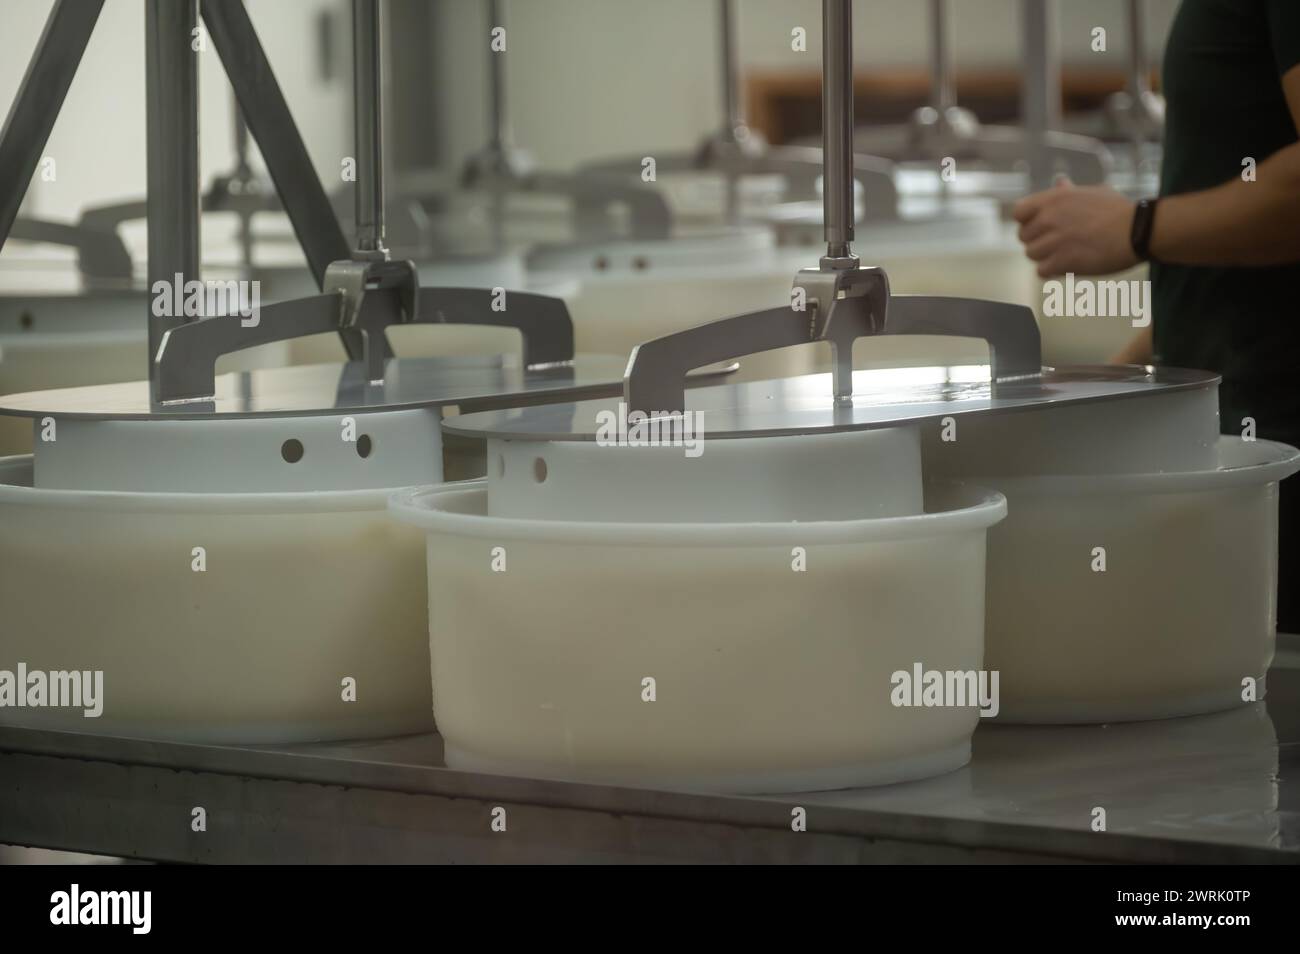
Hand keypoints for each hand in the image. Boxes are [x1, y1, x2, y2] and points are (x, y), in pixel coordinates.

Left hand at [1013, 178, 1139, 277]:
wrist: (1138, 230)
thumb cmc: (1118, 211)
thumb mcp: (1094, 192)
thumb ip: (1070, 191)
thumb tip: (1060, 182)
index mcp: (1054, 199)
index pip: (1019, 212)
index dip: (1027, 221)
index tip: (1041, 226)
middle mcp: (1050, 218)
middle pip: (1024, 236)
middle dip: (1038, 240)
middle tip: (1058, 242)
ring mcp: (1055, 240)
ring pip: (1031, 254)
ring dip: (1045, 256)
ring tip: (1065, 253)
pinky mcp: (1062, 261)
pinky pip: (1041, 270)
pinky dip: (1052, 270)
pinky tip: (1067, 265)